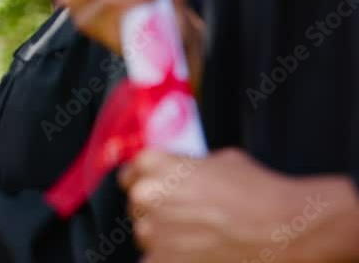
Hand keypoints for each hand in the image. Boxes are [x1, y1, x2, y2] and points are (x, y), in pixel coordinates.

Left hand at [118, 148, 356, 262]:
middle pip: (137, 207)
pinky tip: (194, 254)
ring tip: (198, 238)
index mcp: (154, 164)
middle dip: (157, 212)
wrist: (283, 228)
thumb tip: (185, 172)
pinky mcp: (162, 261)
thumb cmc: (258, 193)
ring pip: (145, 236)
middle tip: (187, 217)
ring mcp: (152, 231)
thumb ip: (190, 165)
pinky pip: (153, 260)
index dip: (145, 183)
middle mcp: (146, 195)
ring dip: (164, 238)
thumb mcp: (221, 160)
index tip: (156, 191)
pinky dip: (170, 258)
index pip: (130, 174)